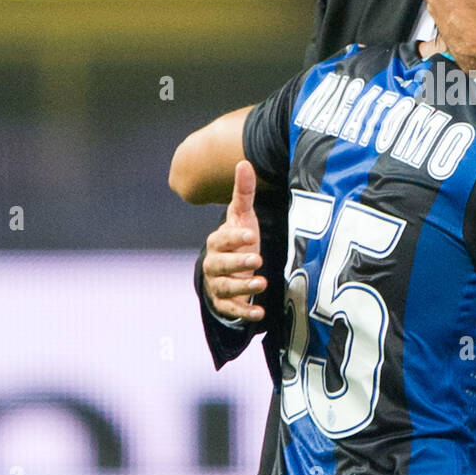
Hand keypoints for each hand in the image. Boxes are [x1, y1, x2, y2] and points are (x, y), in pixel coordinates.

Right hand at [201, 160, 267, 322]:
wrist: (230, 269)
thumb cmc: (239, 239)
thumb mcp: (243, 217)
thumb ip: (244, 193)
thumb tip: (244, 162)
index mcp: (217, 242)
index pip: (222, 239)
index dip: (235, 238)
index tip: (250, 235)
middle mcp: (213, 264)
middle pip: (221, 265)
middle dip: (238, 263)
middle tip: (257, 259)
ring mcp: (218, 284)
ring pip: (226, 287)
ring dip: (243, 287)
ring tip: (262, 283)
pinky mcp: (225, 303)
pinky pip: (231, 309)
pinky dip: (244, 311)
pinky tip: (260, 312)